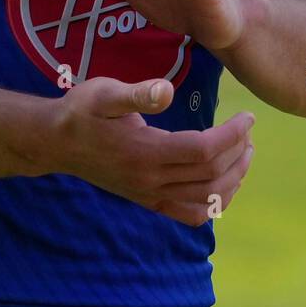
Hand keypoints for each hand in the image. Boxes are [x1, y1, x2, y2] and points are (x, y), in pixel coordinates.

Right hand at [48, 74, 254, 226]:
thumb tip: (166, 91)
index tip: (248, 117)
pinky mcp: (148, 200)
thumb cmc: (81, 111)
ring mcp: (150, 194)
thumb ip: (137, 94)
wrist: (56, 142)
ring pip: (206, 199)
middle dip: (239, 153)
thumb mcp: (104, 93)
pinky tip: (224, 185)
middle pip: (211, 176)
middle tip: (249, 131)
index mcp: (145, 152)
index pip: (204, 151)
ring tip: (246, 154)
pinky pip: (190, 214)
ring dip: (234, 179)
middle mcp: (150, 180)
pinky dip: (215, 204)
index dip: (232, 135)